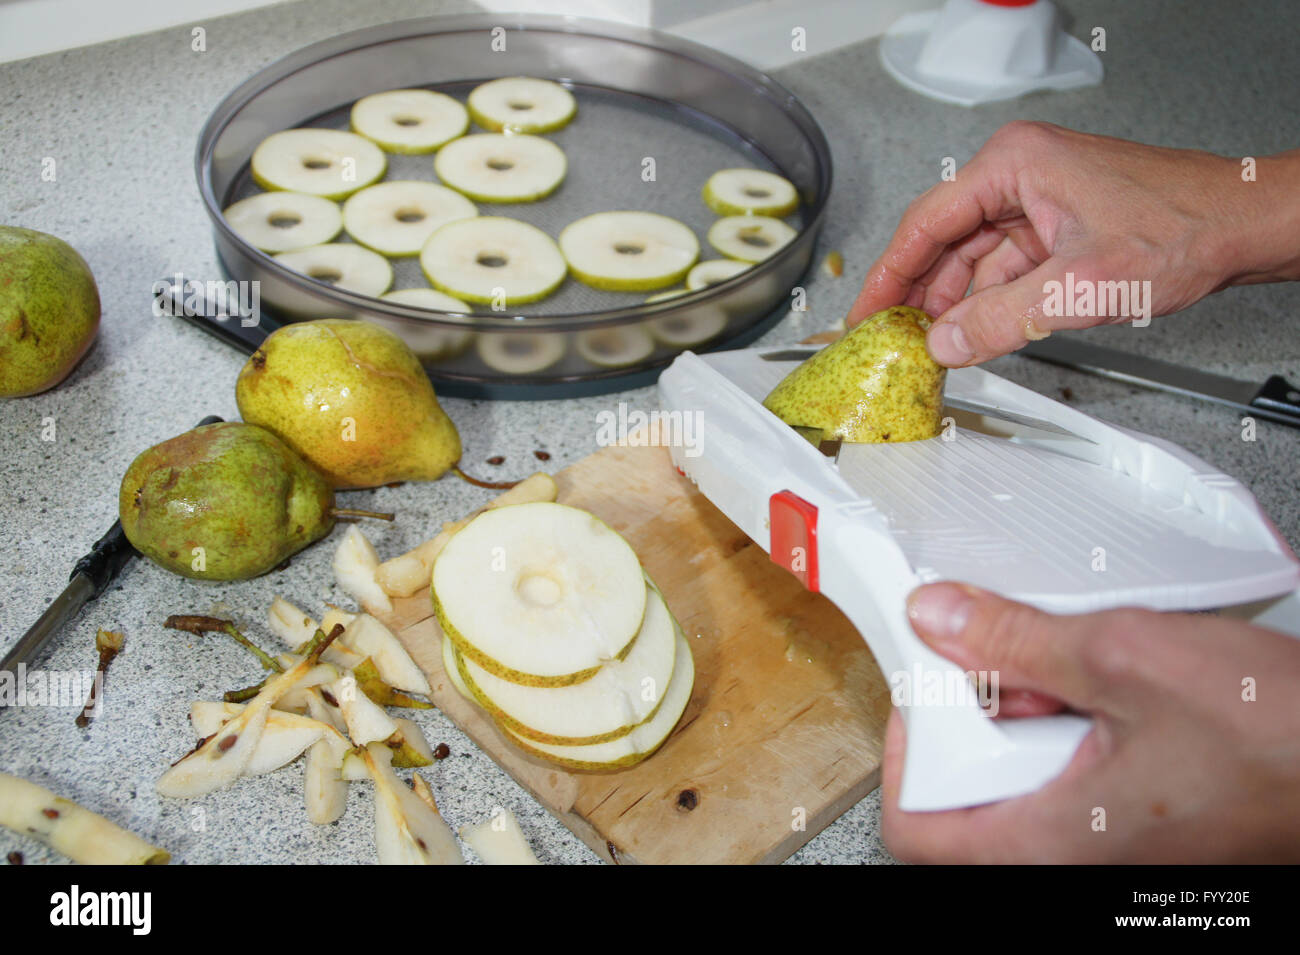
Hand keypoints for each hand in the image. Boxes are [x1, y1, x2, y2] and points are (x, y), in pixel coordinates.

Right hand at [849, 122, 1299, 365]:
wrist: (1246, 224)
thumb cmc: (1183, 224)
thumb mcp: (1079, 285)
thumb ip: (1002, 319)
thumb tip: (945, 344)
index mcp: (1013, 164)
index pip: (926, 224)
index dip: (888, 276)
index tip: (863, 315)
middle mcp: (1018, 176)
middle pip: (944, 244)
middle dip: (919, 297)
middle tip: (888, 342)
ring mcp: (1037, 201)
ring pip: (973, 261)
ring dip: (954, 306)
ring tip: (927, 349)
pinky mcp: (1055, 228)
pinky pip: (1003, 270)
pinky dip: (987, 304)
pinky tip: (973, 335)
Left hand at [881, 582, 1299, 862]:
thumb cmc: (1277, 736)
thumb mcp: (1126, 657)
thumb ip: (1016, 639)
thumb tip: (938, 618)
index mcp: (1054, 843)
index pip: (915, 831)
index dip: (903, 755)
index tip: (927, 695)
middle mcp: (1077, 864)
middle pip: (965, 803)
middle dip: (977, 725)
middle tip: (1010, 668)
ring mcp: (1111, 855)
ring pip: (1020, 792)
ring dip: (1029, 725)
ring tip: (1076, 675)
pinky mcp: (1140, 834)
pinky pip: (1072, 791)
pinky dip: (1072, 736)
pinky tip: (1113, 695)